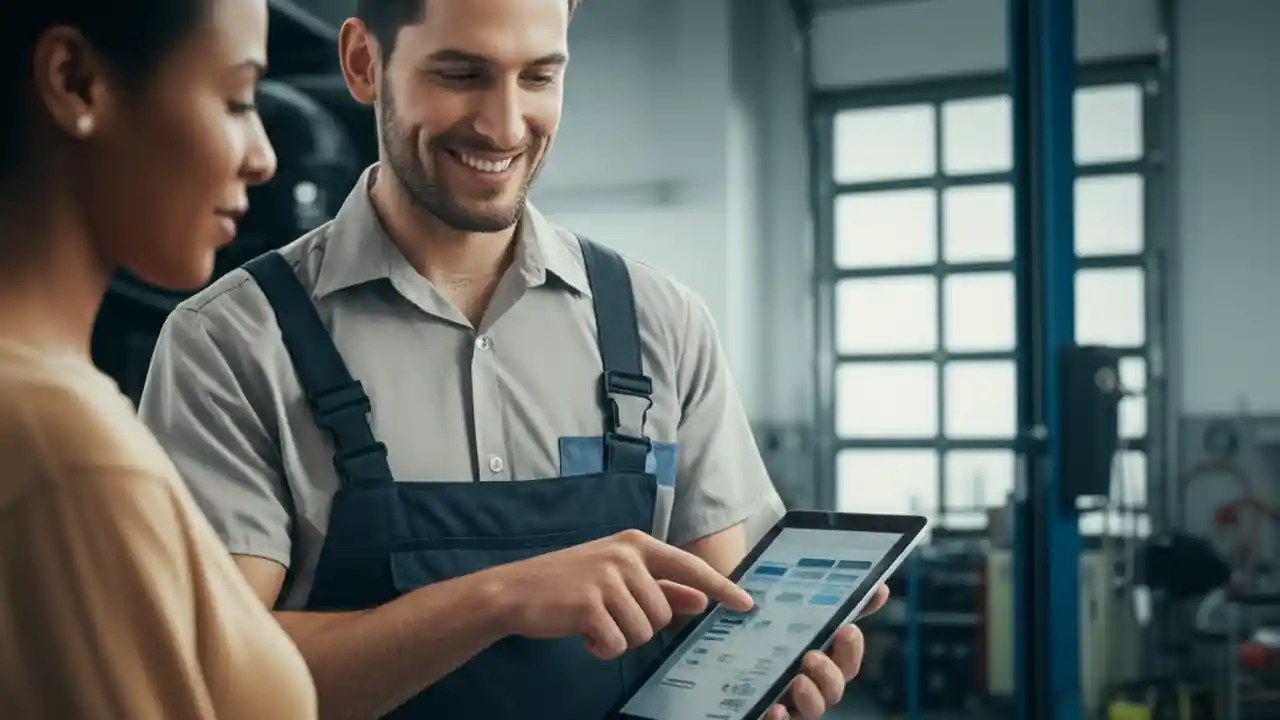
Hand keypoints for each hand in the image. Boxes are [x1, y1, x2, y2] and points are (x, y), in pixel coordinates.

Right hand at [487, 529, 753, 658]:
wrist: (515, 590)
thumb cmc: (569, 584)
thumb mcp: (617, 577)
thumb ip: (660, 587)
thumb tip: (699, 600)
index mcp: (636, 544)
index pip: (690, 566)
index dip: (721, 587)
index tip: (746, 604)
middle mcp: (626, 556)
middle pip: (664, 612)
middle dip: (641, 625)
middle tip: (609, 616)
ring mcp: (607, 578)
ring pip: (644, 631)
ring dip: (620, 638)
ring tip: (593, 622)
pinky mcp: (590, 604)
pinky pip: (618, 643)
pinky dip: (603, 648)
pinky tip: (583, 634)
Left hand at [764, 584, 889, 719]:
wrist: (713, 652)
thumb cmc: (762, 630)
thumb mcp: (786, 608)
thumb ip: (829, 599)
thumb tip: (880, 588)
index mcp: (819, 657)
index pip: (846, 659)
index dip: (851, 648)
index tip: (847, 629)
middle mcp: (810, 682)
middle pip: (834, 687)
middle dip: (830, 673)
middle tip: (812, 655)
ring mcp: (790, 703)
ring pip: (814, 709)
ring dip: (811, 696)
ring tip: (798, 680)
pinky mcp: (766, 714)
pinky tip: (776, 710)